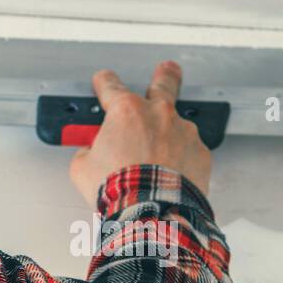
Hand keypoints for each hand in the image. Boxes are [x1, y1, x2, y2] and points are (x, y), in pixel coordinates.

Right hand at [69, 61, 213, 207]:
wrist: (151, 213)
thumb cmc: (120, 190)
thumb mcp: (82, 168)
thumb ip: (88, 150)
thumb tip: (91, 152)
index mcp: (126, 112)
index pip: (110, 86)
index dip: (103, 83)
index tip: (103, 82)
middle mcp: (159, 114)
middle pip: (163, 84)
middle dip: (164, 75)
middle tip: (166, 69)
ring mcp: (184, 132)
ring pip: (177, 124)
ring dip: (169, 132)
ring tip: (161, 151)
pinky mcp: (200, 153)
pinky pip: (189, 150)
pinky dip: (181, 158)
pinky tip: (171, 173)